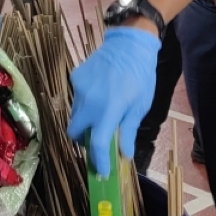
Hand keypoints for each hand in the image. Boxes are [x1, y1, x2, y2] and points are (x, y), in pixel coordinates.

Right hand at [67, 26, 160, 176]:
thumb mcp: (139, 106)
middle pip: (74, 132)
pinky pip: (76, 99)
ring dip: (85, 121)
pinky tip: (98, 94)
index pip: (98, 143)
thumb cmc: (140, 77)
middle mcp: (89, 101)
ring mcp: (79, 89)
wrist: (129, 44)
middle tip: (97, 140)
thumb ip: (128, 131)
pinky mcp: (75, 78)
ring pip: (74, 115)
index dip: (98, 161)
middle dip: (84, 140)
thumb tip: (123, 155)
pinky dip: (85, 103)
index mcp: (109, 109)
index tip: (101, 172)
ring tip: (101, 113)